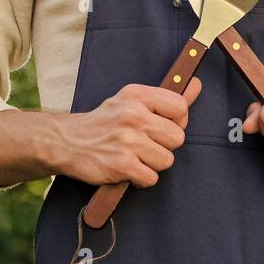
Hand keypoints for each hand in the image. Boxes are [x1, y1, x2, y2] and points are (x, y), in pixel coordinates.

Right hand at [59, 79, 201, 187]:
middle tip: (146, 144)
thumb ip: (165, 97)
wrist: (66, 141)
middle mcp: (133, 115)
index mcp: (137, 95)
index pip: (181, 107)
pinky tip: (129, 170)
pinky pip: (151, 178)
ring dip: (152, 164)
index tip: (163, 126)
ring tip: (135, 157)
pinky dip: (141, 179)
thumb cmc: (103, 122)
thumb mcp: (130, 100)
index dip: (178, 121)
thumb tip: (197, 85)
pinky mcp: (121, 165)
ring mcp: (128, 140)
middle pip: (178, 138)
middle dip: (164, 146)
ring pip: (166, 160)